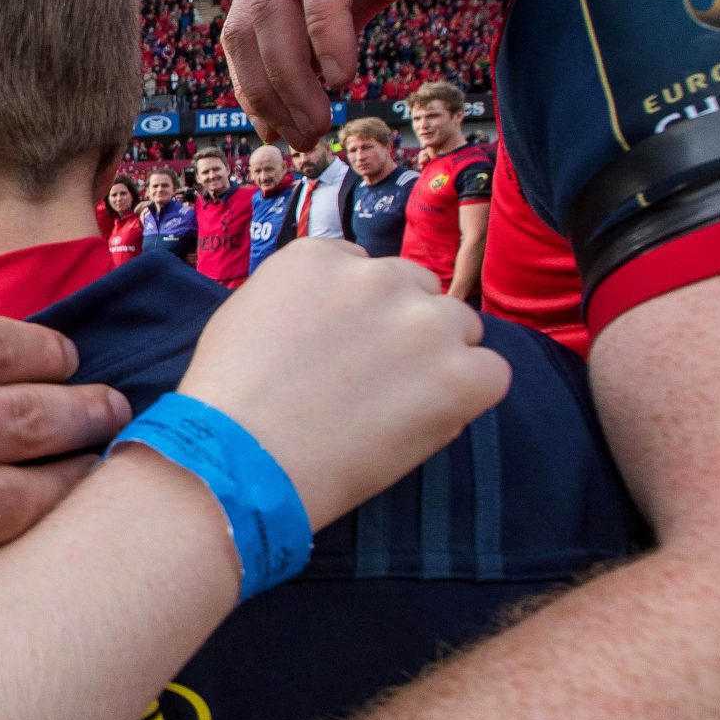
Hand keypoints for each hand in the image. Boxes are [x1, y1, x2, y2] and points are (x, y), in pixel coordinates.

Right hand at [177, 239, 508, 526]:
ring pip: (460, 328)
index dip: (359, 317)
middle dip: (404, 331)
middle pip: (419, 292)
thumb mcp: (248, 316)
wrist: (238, 462)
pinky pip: (490, 373)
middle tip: (373, 383)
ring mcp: (422, 322)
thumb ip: (304, 299)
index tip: (343, 353)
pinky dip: (467, 398)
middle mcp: (377, 276)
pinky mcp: (459, 373)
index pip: (367, 272)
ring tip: (395, 409)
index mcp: (320, 257)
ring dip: (439, 360)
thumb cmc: (228, 401)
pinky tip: (424, 423)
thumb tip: (339, 316)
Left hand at [221, 0, 557, 144]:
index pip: (246, 34)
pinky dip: (323, 28)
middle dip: (270, 96)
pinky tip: (342, 72)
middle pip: (246, 28)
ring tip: (322, 120)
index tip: (291, 138)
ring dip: (291, 76)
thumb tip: (322, 79)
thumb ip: (347, 16)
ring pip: (272, 5)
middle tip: (308, 142)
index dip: (259, 93)